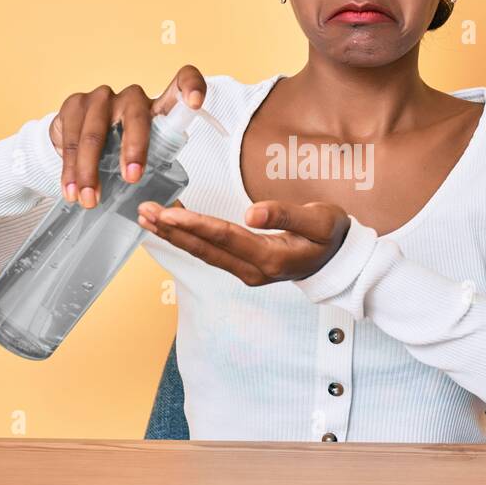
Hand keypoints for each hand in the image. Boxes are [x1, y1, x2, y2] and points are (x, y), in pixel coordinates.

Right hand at [49, 64, 206, 207]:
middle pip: (136, 116)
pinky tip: (70, 190)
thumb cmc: (122, 149)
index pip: (180, 83)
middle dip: (134, 148)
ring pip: (95, 133)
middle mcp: (131, 98)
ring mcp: (100, 99)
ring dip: (91, 170)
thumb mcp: (146, 156)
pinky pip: (71, 139)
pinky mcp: (73, 106)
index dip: (190, 86)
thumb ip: (160, 172)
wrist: (79, 141)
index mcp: (158, 108)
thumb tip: (174, 211)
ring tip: (90, 200)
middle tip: (132, 178)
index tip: (196, 102)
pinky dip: (70, 170)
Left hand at [136, 198, 352, 285]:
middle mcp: (254, 271)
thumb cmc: (331, 235)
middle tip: (144, 212)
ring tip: (148, 219)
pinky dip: (187, 240)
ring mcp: (247, 272)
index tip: (167, 212)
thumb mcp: (320, 219)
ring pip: (204, 254)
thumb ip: (286, 214)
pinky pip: (210, 254)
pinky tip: (171, 228)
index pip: (225, 237)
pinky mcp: (244, 268)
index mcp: (271, 258)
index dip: (194, 224)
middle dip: (173, 231)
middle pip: (206, 249)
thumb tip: (252, 212)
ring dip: (175, 236)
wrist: (341, 261)